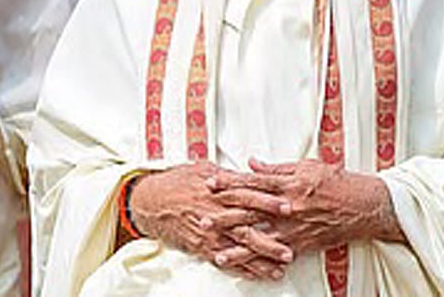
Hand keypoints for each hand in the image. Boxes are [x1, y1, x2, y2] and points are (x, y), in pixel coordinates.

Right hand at [128, 162, 294, 279]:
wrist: (150, 202)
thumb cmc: (177, 182)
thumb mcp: (202, 169)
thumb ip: (228, 175)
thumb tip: (249, 171)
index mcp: (218, 191)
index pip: (248, 195)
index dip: (268, 200)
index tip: (287, 204)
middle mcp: (216, 213)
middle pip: (248, 225)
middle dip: (271, 234)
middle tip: (292, 242)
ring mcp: (211, 233)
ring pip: (241, 247)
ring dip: (263, 256)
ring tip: (282, 264)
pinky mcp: (204, 247)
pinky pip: (227, 260)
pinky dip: (244, 269)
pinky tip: (260, 274)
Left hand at [208, 158, 403, 255]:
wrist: (363, 205)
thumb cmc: (337, 182)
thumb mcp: (307, 166)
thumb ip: (277, 168)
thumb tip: (252, 164)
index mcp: (288, 183)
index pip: (252, 182)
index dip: (230, 182)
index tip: (211, 183)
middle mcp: (288, 206)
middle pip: (251, 211)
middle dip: (225, 215)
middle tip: (203, 218)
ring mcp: (295, 228)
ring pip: (261, 238)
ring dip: (237, 246)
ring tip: (216, 251)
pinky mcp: (302, 243)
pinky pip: (277, 254)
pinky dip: (261, 261)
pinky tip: (247, 267)